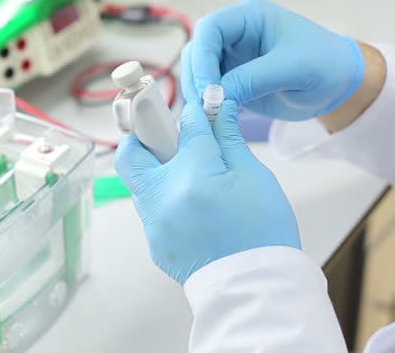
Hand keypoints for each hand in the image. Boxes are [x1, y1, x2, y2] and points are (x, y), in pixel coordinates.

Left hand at [114, 100, 301, 284]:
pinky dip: (167, 197)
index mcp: (192, 178)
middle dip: (146, 134)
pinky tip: (195, 203)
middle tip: (171, 134)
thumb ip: (228, 140)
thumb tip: (217, 109)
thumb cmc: (263, 234)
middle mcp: (162, 200)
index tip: (201, 106)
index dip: (196, 112)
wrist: (256, 289)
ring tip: (193, 173)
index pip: (186, 127)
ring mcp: (154, 224)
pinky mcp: (154, 241)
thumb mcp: (254, 178)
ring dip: (157, 168)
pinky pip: (151, 207)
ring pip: (140, 181)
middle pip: (131, 152)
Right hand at [182, 0, 364, 120]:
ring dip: (198, 93)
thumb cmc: (325, 64)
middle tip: (204, 107)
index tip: (208, 88)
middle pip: (197, 50)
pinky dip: (207, 104)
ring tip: (208, 116)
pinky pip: (209, 90)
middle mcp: (236, 34)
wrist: (340, 84)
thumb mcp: (293, 68)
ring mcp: (233, 58)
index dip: (202, 57)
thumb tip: (215, 94)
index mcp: (250, 17)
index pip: (210, 29)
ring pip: (198, 72)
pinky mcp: (234, 81)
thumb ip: (253, 78)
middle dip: (196, 78)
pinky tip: (213, 120)